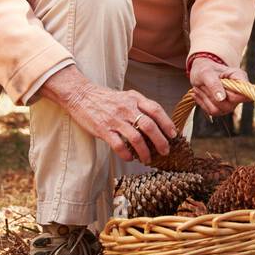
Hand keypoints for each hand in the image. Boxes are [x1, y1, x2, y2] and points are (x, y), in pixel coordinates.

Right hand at [47, 67, 176, 163]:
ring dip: (145, 152)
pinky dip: (127, 154)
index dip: (167, 123)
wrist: (81, 95)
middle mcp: (127, 108)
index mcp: (135, 98)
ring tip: (148, 159)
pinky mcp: (103, 129)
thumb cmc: (106, 99)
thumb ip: (140, 106)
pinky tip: (130, 158)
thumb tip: (157, 123)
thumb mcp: (126, 96)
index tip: (173, 135)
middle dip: (160, 141)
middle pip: (150, 126)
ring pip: (136, 138)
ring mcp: (115, 119)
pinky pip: (119, 145)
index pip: (156, 110)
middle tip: (165, 151)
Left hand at [189, 55, 248, 116]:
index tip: (222, 86)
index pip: (246, 92)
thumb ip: (214, 84)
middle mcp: (238, 93)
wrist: (200, 75)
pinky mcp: (222, 110)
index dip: (237, 93)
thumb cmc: (205, 70)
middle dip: (214, 94)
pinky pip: (212, 111)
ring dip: (207, 98)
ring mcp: (231, 103)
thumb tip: (221, 98)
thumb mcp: (206, 73)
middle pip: (231, 103)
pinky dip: (203, 102)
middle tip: (206, 84)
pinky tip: (201, 93)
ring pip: (220, 109)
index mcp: (239, 78)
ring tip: (202, 87)